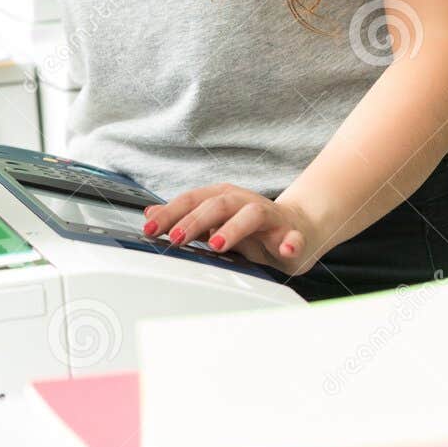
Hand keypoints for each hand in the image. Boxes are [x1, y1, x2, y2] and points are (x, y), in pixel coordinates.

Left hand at [142, 182, 326, 276]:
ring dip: (234, 228)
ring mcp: (269, 216)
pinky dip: (290, 241)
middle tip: (176, 237)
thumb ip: (184, 219)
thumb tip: (150, 215)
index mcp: (222, 197)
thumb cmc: (251, 228)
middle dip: (195, 220)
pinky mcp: (291, 233)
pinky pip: (292, 236)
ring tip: (217, 244)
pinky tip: (285, 249)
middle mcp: (243, 201)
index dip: (170, 213)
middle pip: (218, 204)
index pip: (192, 200)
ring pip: (251, 214)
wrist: (296, 229)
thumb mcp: (214, 223)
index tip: (150, 229)